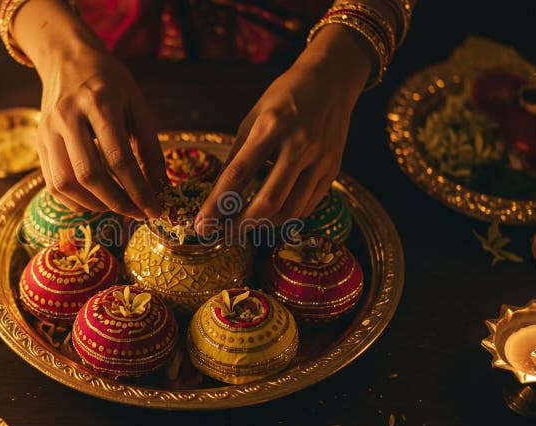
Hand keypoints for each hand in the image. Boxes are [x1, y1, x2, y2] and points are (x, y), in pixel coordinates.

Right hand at [12, 1, 164, 218]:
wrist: (67, 59)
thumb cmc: (109, 83)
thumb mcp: (137, 104)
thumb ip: (150, 146)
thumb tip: (160, 188)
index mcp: (99, 103)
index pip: (119, 158)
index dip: (139, 190)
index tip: (155, 209)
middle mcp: (68, 117)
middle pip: (89, 175)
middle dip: (118, 203)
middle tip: (138, 213)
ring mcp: (47, 130)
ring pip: (65, 183)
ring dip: (94, 205)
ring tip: (118, 207)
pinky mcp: (38, 143)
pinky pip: (52, 183)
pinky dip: (75, 200)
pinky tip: (95, 201)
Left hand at [196, 25, 371, 233]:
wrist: (332, 80)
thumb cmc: (285, 97)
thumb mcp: (254, 117)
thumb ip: (238, 155)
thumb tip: (219, 193)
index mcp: (271, 126)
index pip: (238, 174)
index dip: (217, 204)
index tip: (202, 225)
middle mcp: (299, 144)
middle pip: (268, 201)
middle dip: (242, 225)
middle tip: (224, 234)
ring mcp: (320, 159)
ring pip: (290, 210)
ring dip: (264, 226)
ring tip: (244, 228)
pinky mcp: (333, 169)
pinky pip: (307, 205)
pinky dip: (285, 217)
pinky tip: (270, 218)